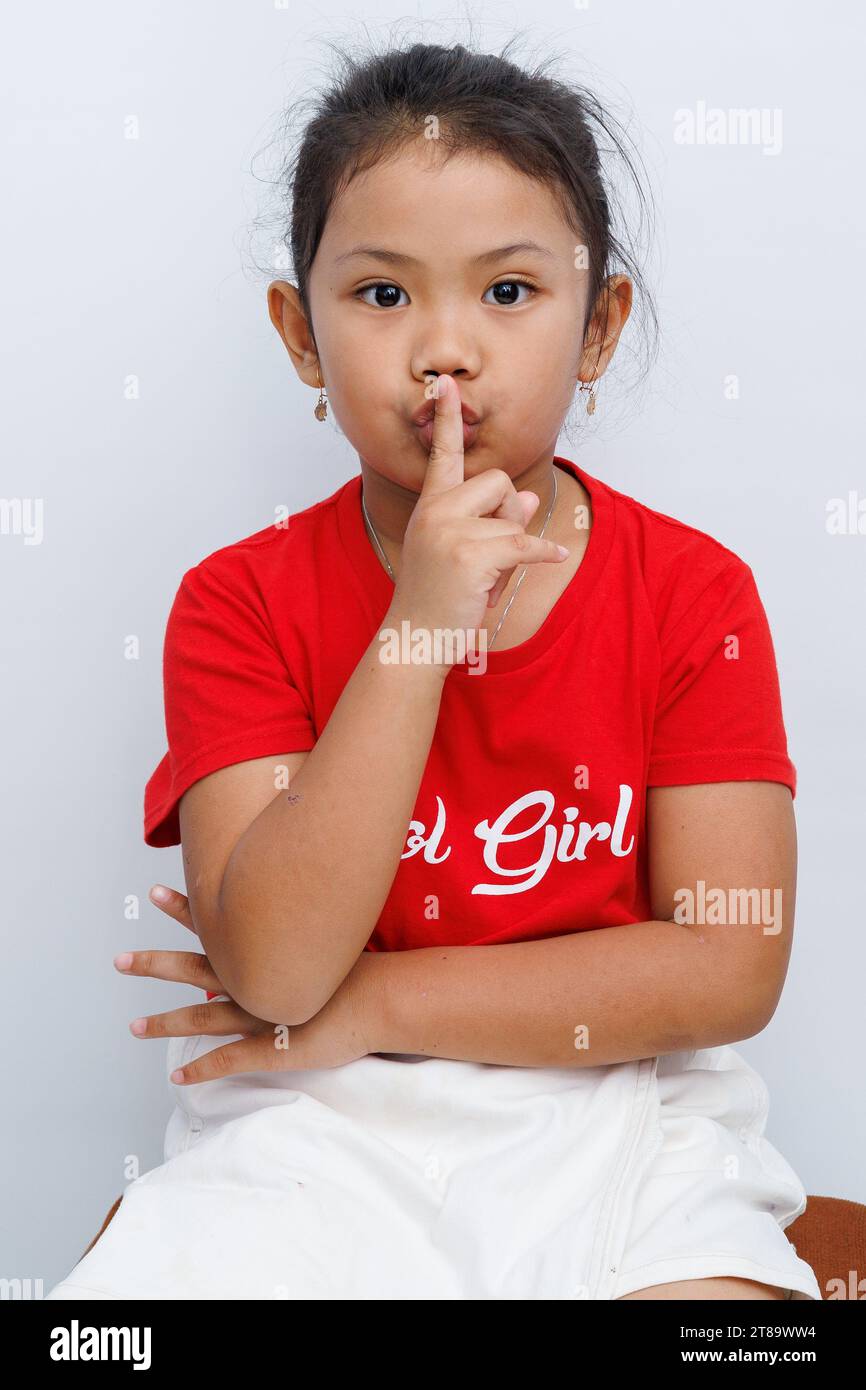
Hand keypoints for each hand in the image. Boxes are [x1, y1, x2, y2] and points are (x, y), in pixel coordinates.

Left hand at [114, 884, 385, 1082]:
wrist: (383, 997)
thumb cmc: (361, 967)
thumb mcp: (328, 933)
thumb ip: (304, 922)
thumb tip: (293, 902)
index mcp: (264, 954)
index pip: (214, 927)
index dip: (184, 910)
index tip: (156, 892)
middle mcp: (254, 981)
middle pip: (193, 970)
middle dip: (154, 964)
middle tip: (119, 960)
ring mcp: (259, 1015)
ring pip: (200, 1020)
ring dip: (164, 1024)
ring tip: (133, 1027)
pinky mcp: (271, 1048)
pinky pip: (228, 1061)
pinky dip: (201, 1069)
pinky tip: (178, 1076)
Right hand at [390, 373, 568, 656]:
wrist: (416, 639)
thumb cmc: (439, 598)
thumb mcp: (465, 552)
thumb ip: (493, 521)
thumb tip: (526, 498)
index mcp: (430, 506)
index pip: (442, 454)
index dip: (446, 417)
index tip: (444, 382)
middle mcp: (435, 511)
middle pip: (496, 482)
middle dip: (507, 514)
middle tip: (491, 553)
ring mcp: (449, 532)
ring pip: (511, 515)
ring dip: (513, 546)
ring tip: (487, 576)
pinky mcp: (469, 555)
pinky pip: (524, 544)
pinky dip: (545, 553)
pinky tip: (557, 557)